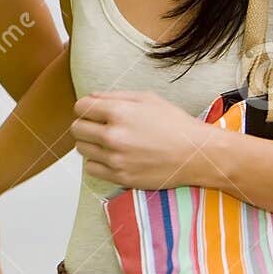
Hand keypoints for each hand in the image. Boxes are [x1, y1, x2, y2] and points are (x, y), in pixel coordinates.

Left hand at [70, 89, 208, 189]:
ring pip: (81, 149)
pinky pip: (91, 168)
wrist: (196, 154)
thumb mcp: (147, 98)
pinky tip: (112, 156)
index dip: (85, 108)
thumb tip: (91, 97)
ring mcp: (116, 159)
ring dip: (90, 144)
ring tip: (108, 142)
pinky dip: (97, 162)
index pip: (80, 108)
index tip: (92, 112)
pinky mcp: (120, 177)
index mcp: (119, 112)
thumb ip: (114, 96)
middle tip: (98, 126)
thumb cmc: (174, 124)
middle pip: (77, 129)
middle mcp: (114, 136)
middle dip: (85, 125)